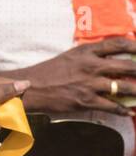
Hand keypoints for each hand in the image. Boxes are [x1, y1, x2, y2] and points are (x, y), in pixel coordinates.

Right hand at [5, 38, 135, 116]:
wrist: (31, 88)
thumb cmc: (49, 72)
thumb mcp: (70, 57)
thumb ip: (90, 56)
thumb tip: (111, 60)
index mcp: (86, 52)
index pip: (118, 44)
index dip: (135, 47)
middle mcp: (91, 65)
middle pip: (128, 65)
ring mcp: (89, 84)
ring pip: (124, 87)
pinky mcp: (86, 100)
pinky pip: (112, 106)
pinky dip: (123, 110)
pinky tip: (129, 112)